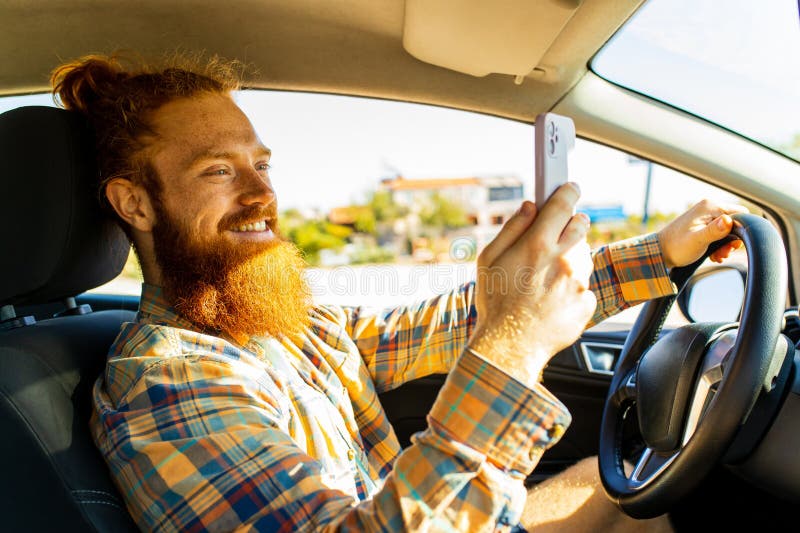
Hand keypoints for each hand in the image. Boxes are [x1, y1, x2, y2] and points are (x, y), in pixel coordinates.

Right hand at [468, 184, 596, 385]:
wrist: (509, 345)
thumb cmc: (495, 303)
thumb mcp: (489, 260)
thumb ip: (511, 229)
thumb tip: (529, 206)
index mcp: (537, 245)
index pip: (562, 204)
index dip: (568, 191)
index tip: (570, 187)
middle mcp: (563, 260)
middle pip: (581, 224)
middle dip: (572, 222)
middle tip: (556, 233)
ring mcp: (578, 282)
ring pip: (583, 255)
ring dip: (570, 257)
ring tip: (545, 277)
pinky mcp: (586, 302)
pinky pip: (583, 285)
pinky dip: (572, 287)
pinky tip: (552, 298)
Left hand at [657, 199, 748, 267]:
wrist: (659, 252)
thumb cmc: (676, 247)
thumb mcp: (697, 240)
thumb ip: (714, 231)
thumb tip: (729, 220)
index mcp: (709, 206)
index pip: (741, 213)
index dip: (741, 230)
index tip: (731, 246)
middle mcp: (709, 208)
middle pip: (735, 222)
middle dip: (732, 241)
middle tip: (723, 254)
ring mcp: (706, 216)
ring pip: (728, 230)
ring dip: (725, 245)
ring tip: (717, 256)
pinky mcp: (703, 225)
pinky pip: (720, 234)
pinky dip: (719, 245)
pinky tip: (713, 255)